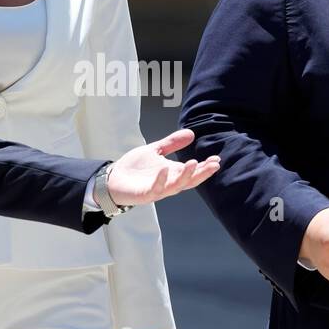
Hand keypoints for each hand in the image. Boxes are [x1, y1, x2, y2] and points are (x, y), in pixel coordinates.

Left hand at [105, 128, 219, 205]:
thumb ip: (172, 143)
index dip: (205, 166)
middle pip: (190, 181)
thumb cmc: (134, 167)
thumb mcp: (155, 150)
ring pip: (176, 186)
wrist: (112, 179)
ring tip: (193, 163)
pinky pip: (156, 189)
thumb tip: (191, 133)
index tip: (217, 159)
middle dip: (202, 173)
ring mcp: (158, 189)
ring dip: (186, 177)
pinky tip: (165, 169)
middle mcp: (168, 182)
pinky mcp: (145, 194)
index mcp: (173, 173)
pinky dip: (161, 181)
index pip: (193, 171)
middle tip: (214, 164)